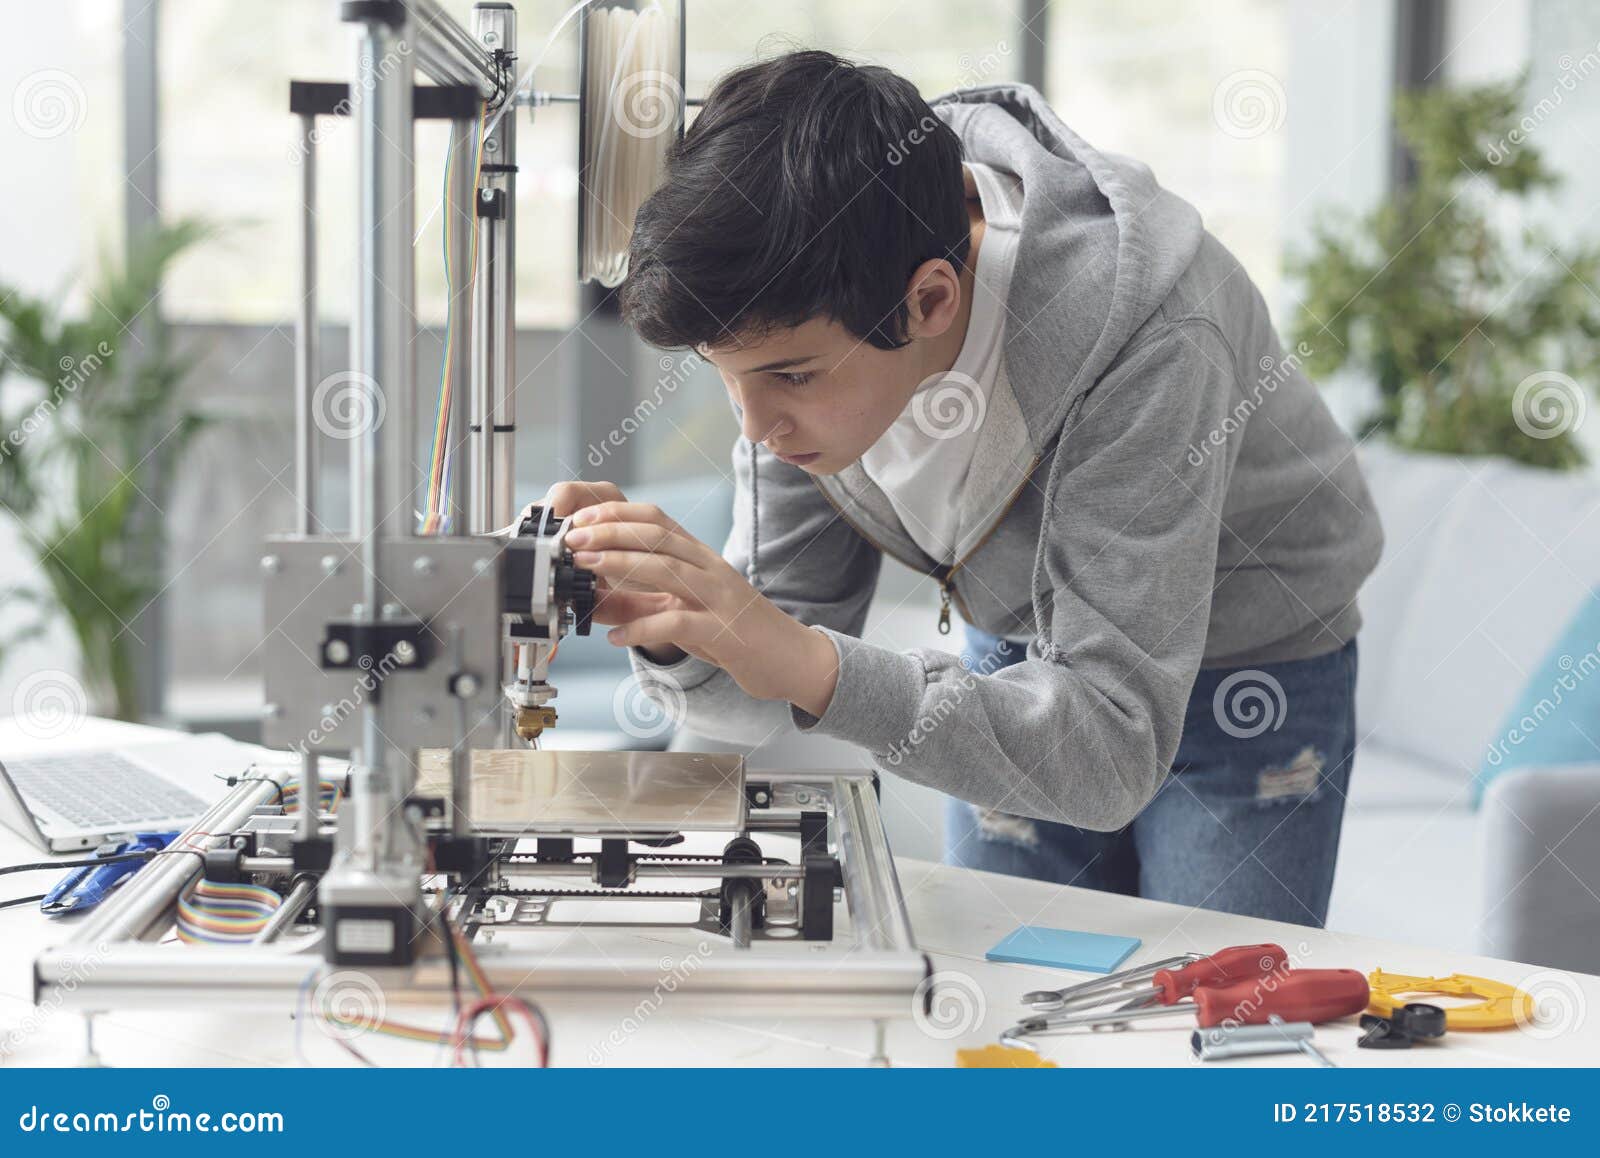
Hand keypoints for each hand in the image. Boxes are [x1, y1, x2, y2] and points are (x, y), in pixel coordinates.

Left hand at [561, 499, 840, 716]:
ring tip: (585, 569)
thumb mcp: (690, 609)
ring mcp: (719, 598)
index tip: (581, 519)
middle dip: (609, 532)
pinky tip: (616, 639)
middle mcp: (711, 569)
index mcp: (702, 558)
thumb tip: (596, 597)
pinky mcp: (724, 631)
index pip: (657, 520)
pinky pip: (676, 624)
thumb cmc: (738, 633)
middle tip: (573, 538)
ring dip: (620, 564)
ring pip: (666, 569)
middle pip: (657, 536)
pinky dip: (641, 629)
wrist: (792, 658)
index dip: (617, 514)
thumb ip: (648, 601)